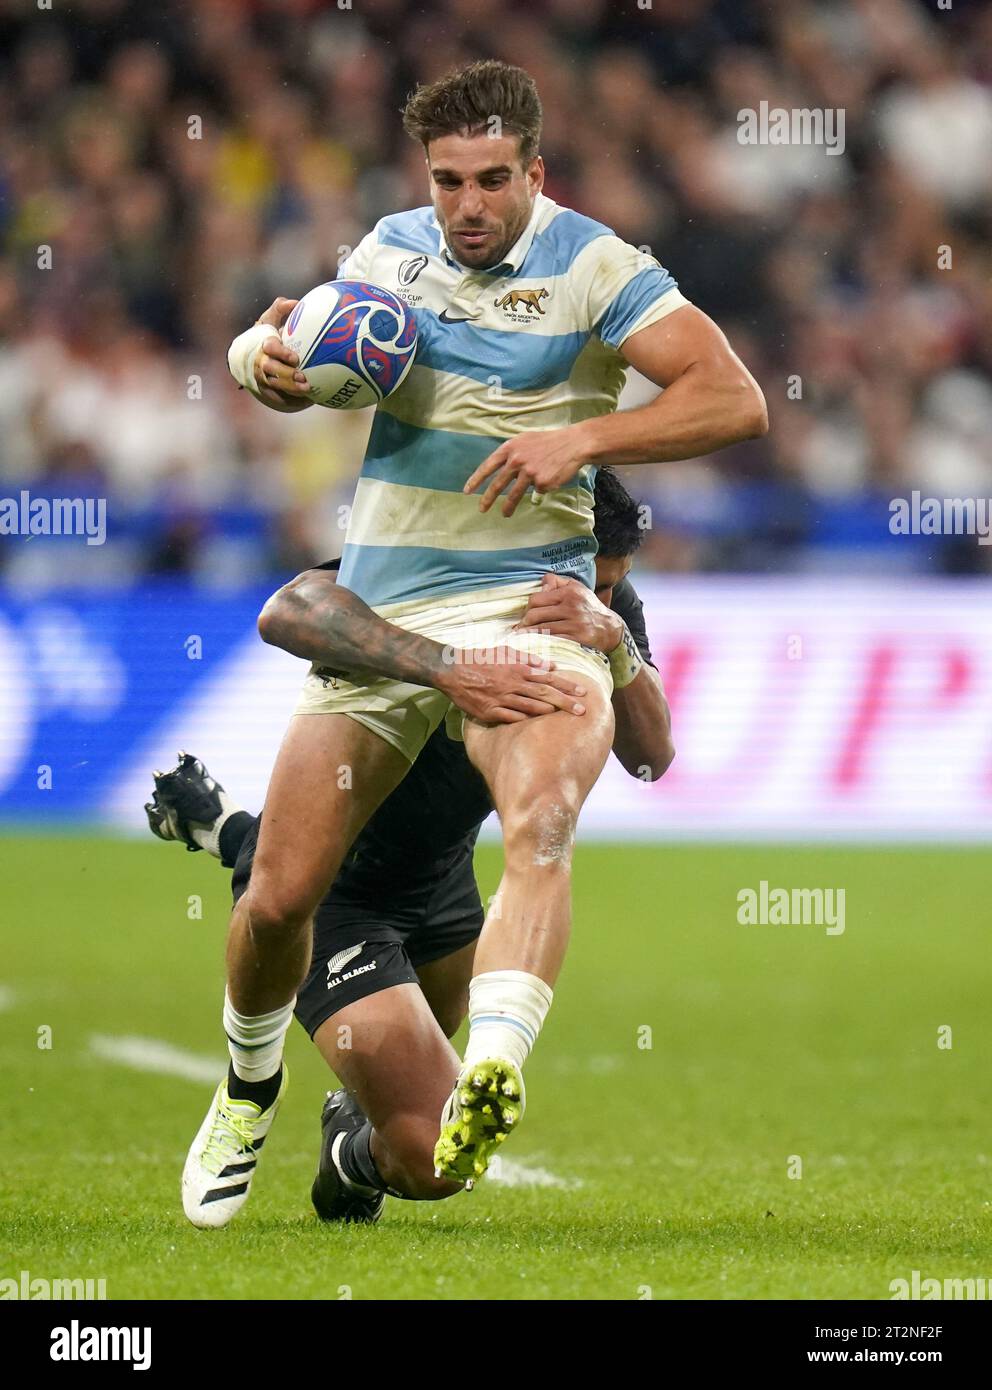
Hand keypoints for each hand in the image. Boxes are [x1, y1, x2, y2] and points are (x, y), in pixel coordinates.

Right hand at [251, 297, 312, 411]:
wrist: (250, 357)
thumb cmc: (265, 334)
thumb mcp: (269, 319)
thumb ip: (280, 308)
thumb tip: (296, 302)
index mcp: (264, 346)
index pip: (270, 349)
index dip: (281, 353)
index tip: (295, 357)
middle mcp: (261, 363)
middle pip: (272, 371)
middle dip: (287, 374)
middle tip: (302, 376)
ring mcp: (263, 379)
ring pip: (276, 386)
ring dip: (291, 388)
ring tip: (307, 389)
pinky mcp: (267, 391)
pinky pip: (279, 397)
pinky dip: (292, 399)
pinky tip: (308, 400)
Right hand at [438, 646, 587, 722]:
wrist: (453, 670)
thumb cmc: (481, 659)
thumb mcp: (506, 652)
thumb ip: (529, 659)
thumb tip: (550, 665)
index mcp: (518, 669)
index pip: (548, 678)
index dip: (567, 685)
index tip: (583, 692)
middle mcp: (513, 684)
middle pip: (544, 694)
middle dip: (565, 702)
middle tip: (582, 709)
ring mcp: (501, 699)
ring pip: (529, 707)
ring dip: (547, 711)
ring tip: (563, 715)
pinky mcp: (490, 712)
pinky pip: (510, 718)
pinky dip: (523, 720)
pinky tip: (534, 725)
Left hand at [463, 425, 592, 516]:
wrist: (573, 444)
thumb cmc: (549, 442)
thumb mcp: (525, 440)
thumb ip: (512, 454)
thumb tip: (501, 471)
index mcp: (510, 448)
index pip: (488, 466)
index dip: (476, 479)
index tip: (467, 491)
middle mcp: (517, 460)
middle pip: (498, 483)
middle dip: (488, 499)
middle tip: (481, 509)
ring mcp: (529, 472)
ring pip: (515, 494)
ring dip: (508, 506)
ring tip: (504, 514)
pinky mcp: (541, 483)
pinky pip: (538, 491)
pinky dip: (542, 488)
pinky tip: (550, 479)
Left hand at [513, 574, 623, 651]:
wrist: (610, 629)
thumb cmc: (589, 608)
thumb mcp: (577, 589)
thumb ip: (558, 583)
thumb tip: (542, 582)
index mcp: (570, 592)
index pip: (536, 599)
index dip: (528, 608)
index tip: (526, 615)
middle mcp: (572, 607)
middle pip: (535, 614)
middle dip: (524, 623)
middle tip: (520, 629)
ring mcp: (574, 624)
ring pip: (540, 629)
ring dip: (528, 635)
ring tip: (521, 638)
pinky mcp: (576, 640)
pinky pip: (551, 641)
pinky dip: (540, 643)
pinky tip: (534, 645)